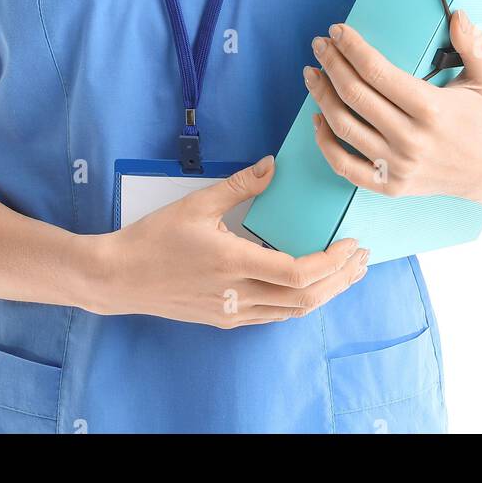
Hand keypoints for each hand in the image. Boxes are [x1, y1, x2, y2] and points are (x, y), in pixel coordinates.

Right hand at [82, 156, 369, 325]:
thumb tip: (272, 164)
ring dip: (325, 293)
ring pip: (293, 312)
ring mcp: (233, 312)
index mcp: (234, 264)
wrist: (119, 278)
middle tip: (362, 259)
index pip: (298, 274)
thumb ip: (239, 185)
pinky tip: (309, 285)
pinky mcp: (226, 318)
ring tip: (346, 272)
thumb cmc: (153, 238)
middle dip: (340, 280)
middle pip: (305, 299)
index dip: (332, 263)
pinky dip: (299, 301)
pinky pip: (274, 315)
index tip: (351, 244)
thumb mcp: (196, 204)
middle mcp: (238, 295)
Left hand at [304, 12, 481, 202]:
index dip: (351, 47)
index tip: (338, 30)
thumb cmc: (479, 118)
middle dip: (330, 63)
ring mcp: (398, 165)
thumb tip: (458, 14)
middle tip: (320, 45)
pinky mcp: (390, 185)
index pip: (377, 71)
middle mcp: (411, 138)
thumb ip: (473, 45)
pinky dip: (324, 142)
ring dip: (321, 95)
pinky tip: (317, 117)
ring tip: (313, 73)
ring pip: (343, 126)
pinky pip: (344, 166)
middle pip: (354, 94)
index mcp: (431, 107)